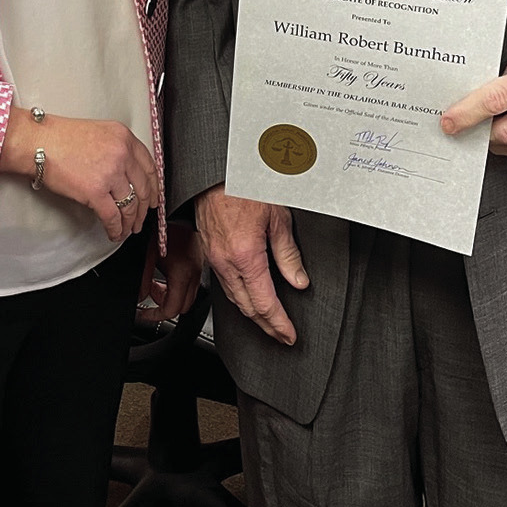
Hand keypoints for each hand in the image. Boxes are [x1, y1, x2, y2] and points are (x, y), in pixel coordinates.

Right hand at [0, 110, 157, 241]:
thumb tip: (125, 174)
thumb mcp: (99, 132)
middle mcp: (122, 154)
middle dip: (144, 209)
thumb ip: (116, 149)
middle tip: (141, 218)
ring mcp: (110, 173)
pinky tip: (114, 233)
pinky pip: (112, 216)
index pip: (150, 167)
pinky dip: (115, 229)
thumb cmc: (60, 137)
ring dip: (130, 222)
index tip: (153, 198)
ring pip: (130, 205)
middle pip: (143, 188)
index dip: (154, 187)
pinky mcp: (95, 192)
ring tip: (127, 229)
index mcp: (124, 137)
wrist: (38, 142)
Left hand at [138, 221, 203, 321]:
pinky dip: (176, 286)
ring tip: (155, 282)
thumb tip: (139, 297)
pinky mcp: (198, 262)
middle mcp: (194, 274)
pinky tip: (165, 273)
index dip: (154, 315)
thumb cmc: (165, 225)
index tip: (143, 313)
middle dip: (163, 306)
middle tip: (149, 296)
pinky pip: (190, 284)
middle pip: (182, 307)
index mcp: (182, 274)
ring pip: (188, 297)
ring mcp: (198, 268)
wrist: (178, 208)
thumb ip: (142, 280)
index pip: (171, 310)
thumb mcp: (147, 254)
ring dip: (170, 296)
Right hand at [194, 184, 307, 344]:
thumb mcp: (277, 216)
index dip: (279, 324)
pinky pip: (223, 284)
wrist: (217, 171)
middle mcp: (226, 262)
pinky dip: (239, 297)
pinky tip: (248, 297)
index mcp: (245, 256)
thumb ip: (288, 253)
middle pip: (247, 308)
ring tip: (269, 322)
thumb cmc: (245, 184)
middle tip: (282, 335)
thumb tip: (298, 281)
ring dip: (252, 314)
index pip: (264, 304)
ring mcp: (214, 259)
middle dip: (266, 326)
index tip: (289, 335)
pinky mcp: (208, 252)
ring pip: (233, 299)